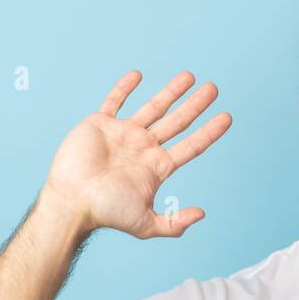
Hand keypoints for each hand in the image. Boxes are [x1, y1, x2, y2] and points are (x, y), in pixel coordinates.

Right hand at [42, 70, 232, 238]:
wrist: (71, 201)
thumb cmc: (106, 213)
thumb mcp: (146, 223)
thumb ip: (174, 222)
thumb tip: (201, 214)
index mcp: (157, 167)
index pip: (191, 146)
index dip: (210, 132)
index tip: (227, 117)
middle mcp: (144, 148)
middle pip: (178, 122)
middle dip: (196, 105)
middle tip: (213, 89)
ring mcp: (124, 134)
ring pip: (153, 107)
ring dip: (171, 91)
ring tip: (190, 76)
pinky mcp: (101, 124)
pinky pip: (115, 101)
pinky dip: (125, 88)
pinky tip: (138, 76)